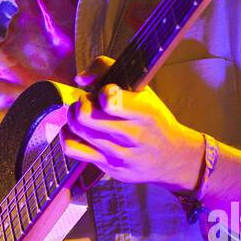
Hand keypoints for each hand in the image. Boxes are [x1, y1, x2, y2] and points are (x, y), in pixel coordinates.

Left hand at [64, 55, 204, 190]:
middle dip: (82, 102)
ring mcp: (120, 155)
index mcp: (145, 112)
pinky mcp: (108, 168)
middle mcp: (133, 136)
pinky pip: (73, 149)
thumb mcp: (143, 92)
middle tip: (90, 102)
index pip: (111, 102)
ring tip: (85, 114)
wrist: (172, 158)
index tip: (106, 92)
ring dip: (74, 116)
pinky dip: (68, 135)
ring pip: (77, 130)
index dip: (102, 93)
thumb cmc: (153, 120)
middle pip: (85, 115)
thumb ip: (109, 72)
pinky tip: (78, 130)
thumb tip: (80, 78)